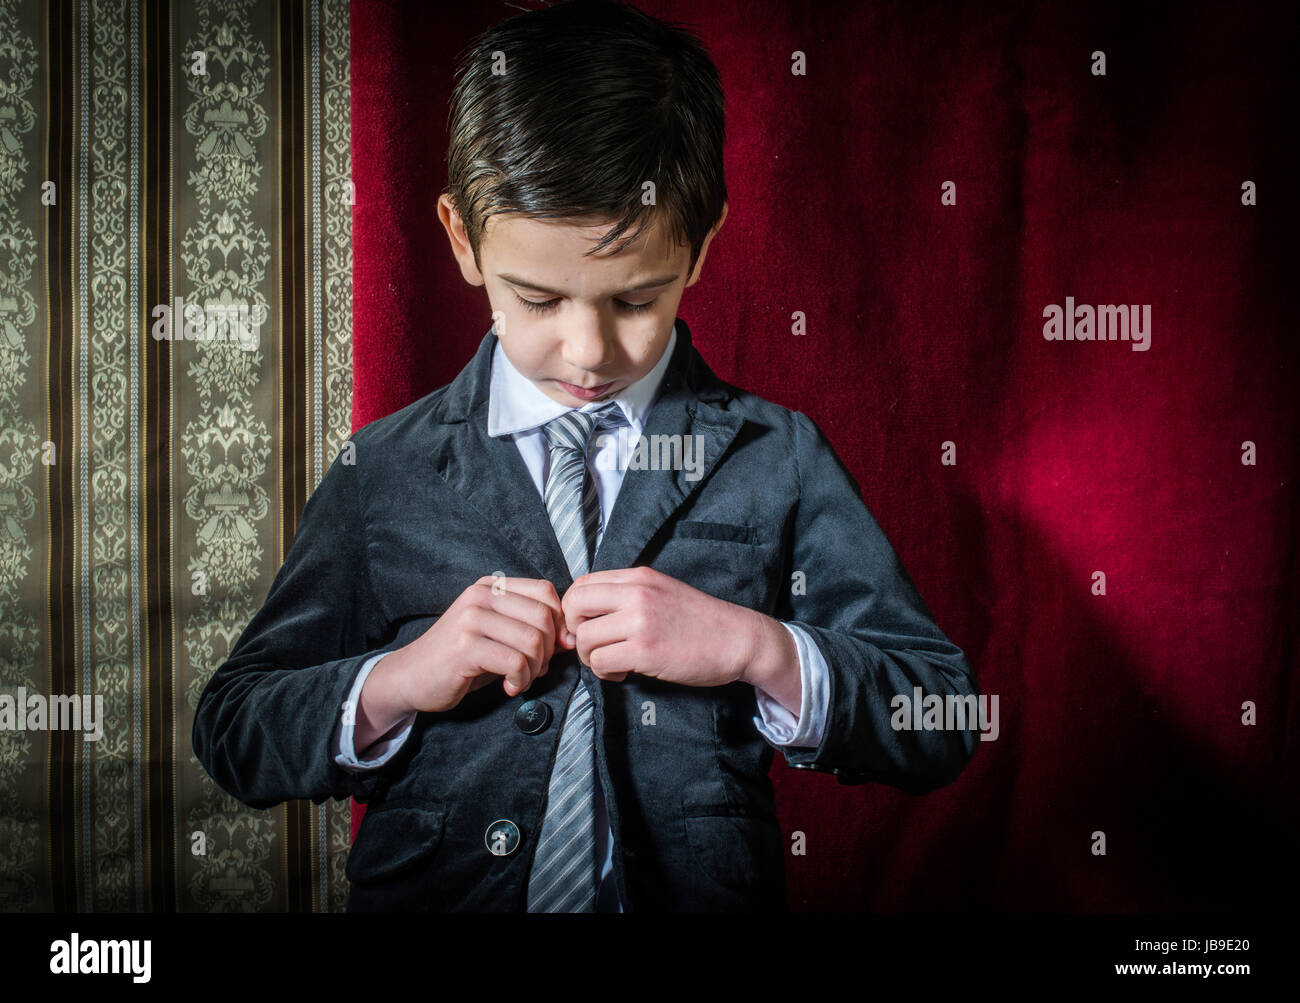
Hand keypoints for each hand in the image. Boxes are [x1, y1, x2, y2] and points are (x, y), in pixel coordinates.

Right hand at [372, 576, 572, 721]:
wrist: (411, 677)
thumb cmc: (460, 659)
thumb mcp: (498, 636)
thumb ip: (530, 630)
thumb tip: (570, 639)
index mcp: (490, 587)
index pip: (545, 592)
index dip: (558, 623)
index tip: (551, 650)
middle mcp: (481, 596)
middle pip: (543, 616)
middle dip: (549, 650)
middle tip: (535, 670)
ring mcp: (471, 619)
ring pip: (532, 640)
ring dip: (534, 669)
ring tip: (520, 680)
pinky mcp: (465, 646)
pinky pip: (515, 662)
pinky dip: (520, 680)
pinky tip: (508, 687)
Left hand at [560, 565, 772, 688]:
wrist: (738, 639)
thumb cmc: (700, 621)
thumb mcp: (662, 591)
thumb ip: (628, 596)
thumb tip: (588, 614)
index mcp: (638, 577)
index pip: (582, 584)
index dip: (573, 609)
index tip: (585, 626)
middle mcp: (635, 593)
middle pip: (574, 606)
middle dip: (573, 630)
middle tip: (591, 646)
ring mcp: (639, 621)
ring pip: (584, 637)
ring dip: (590, 657)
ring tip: (611, 662)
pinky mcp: (644, 650)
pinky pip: (600, 661)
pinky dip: (604, 672)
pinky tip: (622, 673)